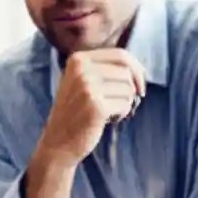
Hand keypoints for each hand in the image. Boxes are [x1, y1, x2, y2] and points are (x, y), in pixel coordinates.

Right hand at [36, 49, 145, 166]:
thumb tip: (139, 69)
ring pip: (128, 88)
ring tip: (108, 111)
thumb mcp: (81, 82)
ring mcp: (88, 87)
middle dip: (130, 89)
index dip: (136, 68)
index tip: (139, 84)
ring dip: (125, 102)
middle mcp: (81, 70)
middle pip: (126, 72)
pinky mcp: (96, 106)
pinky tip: (108, 119)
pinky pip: (125, 104)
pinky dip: (122, 113)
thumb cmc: (75, 113)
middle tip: (119, 103)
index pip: (120, 55)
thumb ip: (103, 69)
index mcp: (78, 60)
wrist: (57, 142)